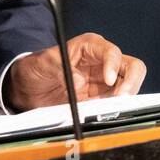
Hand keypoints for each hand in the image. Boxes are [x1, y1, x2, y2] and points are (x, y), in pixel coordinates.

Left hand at [7, 33, 145, 111]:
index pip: (111, 52)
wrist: (29, 88)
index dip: (113, 65)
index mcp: (89, 46)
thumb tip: (79, 81)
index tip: (107, 81)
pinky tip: (106, 113)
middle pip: (131, 66)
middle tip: (121, 99)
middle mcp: (102, 61)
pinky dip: (117, 109)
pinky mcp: (102, 98)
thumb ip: (60, 69)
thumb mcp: (43, 64)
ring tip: (112, 108)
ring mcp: (105, 81)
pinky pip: (118, 102)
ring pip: (130, 85)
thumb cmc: (36, 68)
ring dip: (126, 97)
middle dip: (131, 82)